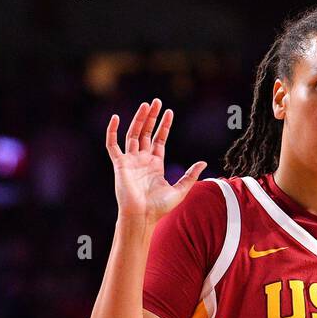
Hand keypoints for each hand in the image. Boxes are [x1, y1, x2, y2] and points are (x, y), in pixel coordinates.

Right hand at [106, 98, 206, 224]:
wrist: (142, 216)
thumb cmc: (159, 207)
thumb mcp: (181, 189)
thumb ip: (191, 175)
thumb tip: (204, 162)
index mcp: (155, 165)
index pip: (159, 140)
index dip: (164, 126)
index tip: (169, 112)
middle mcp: (142, 160)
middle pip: (146, 133)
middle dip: (152, 117)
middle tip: (157, 101)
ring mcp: (130, 161)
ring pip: (133, 134)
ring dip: (139, 119)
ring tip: (146, 105)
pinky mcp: (119, 164)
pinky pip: (113, 144)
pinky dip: (112, 131)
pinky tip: (116, 118)